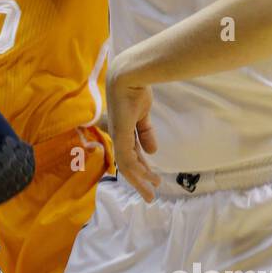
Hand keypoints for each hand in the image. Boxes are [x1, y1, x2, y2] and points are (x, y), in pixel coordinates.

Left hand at [106, 61, 160, 203]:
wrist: (129, 76)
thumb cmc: (136, 90)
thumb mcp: (144, 115)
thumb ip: (146, 133)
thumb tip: (152, 153)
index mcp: (124, 131)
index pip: (131, 155)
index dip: (142, 168)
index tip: (153, 179)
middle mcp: (118, 136)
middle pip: (128, 165)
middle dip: (140, 181)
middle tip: (150, 196)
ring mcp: (118, 135)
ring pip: (127, 165)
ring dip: (140, 179)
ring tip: (151, 191)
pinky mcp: (120, 133)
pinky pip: (127, 157)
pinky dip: (137, 169)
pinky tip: (146, 177)